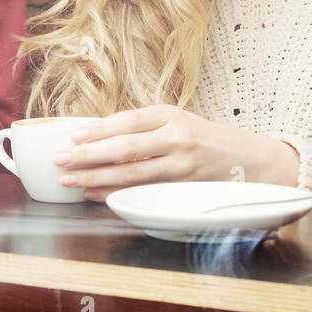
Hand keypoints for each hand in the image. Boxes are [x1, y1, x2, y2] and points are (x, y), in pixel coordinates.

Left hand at [53, 105, 299, 201]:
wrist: (251, 162)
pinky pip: (143, 193)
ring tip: (71, 181)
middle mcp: (178, 138)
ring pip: (131, 175)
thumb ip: (144, 127)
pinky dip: (117, 195)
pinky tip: (97, 195)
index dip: (98, 130)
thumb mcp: (179, 121)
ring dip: (96, 179)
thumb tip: (97, 136)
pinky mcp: (184, 190)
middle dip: (88, 156)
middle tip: (61, 160)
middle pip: (125, 149)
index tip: (73, 136)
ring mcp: (182, 167)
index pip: (128, 121)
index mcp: (173, 115)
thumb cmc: (206, 140)